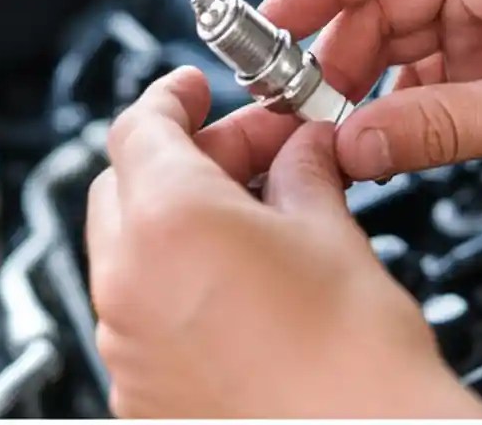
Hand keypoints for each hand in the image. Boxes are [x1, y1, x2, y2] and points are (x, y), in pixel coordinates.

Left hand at [86, 67, 481, 417]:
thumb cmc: (354, 369)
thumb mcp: (332, 234)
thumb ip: (304, 173)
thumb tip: (300, 151)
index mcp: (168, 223)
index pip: (140, 126)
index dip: (172, 96)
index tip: (195, 89)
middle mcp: (127, 285)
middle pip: (126, 184)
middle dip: (186, 158)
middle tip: (252, 155)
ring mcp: (126, 346)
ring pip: (131, 252)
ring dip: (179, 222)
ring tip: (257, 224)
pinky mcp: (139, 392)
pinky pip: (140, 315)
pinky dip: (176, 284)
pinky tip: (239, 287)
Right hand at [261, 0, 481, 203]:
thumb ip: (431, 127)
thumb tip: (352, 142)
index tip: (274, 23)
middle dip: (342, 50)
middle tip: (300, 101)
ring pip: (406, 37)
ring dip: (372, 84)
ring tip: (339, 130)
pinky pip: (436, 70)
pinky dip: (408, 103)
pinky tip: (386, 137)